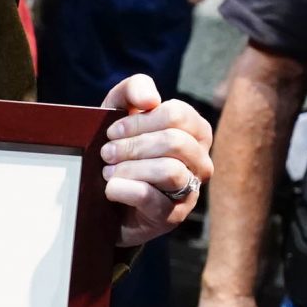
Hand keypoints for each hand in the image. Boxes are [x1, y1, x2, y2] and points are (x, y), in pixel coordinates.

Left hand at [98, 74, 212, 247]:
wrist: (104, 198)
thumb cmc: (120, 149)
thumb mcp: (119, 112)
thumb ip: (133, 90)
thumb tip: (150, 99)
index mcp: (195, 131)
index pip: (177, 115)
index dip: (139, 121)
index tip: (112, 131)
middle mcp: (201, 160)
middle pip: (174, 142)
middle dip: (132, 146)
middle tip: (106, 153)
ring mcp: (190, 190)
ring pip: (169, 171)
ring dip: (128, 168)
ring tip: (107, 172)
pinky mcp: (172, 216)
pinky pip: (151, 197)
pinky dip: (124, 189)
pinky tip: (110, 188)